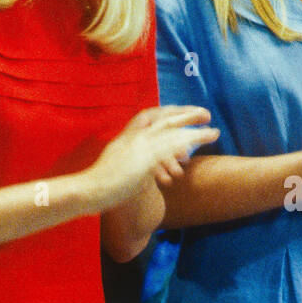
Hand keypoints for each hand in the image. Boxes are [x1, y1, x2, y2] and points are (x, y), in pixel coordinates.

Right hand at [84, 106, 217, 208]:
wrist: (88, 191)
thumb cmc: (102, 182)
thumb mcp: (118, 162)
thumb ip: (134, 157)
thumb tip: (151, 161)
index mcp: (127, 136)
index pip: (151, 115)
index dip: (171, 111)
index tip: (187, 110)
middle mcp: (133, 138)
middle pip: (164, 119)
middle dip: (187, 115)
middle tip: (207, 114)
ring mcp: (137, 148)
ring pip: (171, 134)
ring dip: (194, 133)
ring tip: (213, 133)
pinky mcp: (141, 162)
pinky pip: (165, 151)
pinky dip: (180, 148)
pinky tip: (192, 151)